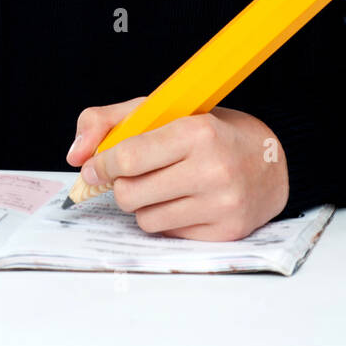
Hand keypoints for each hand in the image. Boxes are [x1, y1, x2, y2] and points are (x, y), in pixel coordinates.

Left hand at [66, 98, 289, 240]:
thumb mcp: (161, 110)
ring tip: (163, 185)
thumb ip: (109, 122)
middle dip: (122, 185)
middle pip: (130, 194)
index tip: (95, 167)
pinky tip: (184, 201)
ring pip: (145, 219)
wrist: (270, 162)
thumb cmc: (208, 131)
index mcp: (196, 131)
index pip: (128, 158)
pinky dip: (166, 219)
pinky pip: (168, 234)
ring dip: (144, 204)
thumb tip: (75, 156)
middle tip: (133, 175)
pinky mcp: (225, 233)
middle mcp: (212, 169)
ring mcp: (221, 205)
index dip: (102, 165)